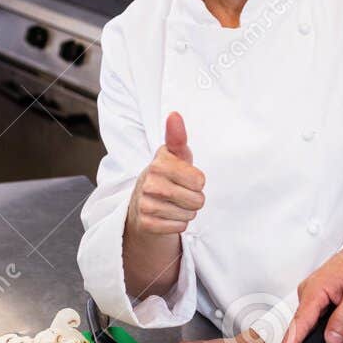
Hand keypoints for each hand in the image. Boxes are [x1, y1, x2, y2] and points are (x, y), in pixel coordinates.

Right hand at [128, 112, 205, 235]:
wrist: (142, 204)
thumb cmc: (166, 176)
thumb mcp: (175, 156)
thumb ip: (177, 137)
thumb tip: (174, 115)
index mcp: (159, 163)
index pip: (200, 181)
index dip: (198, 182)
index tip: (185, 178)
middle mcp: (149, 182)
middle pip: (197, 200)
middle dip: (195, 200)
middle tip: (180, 194)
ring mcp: (145, 204)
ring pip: (189, 215)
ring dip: (186, 212)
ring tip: (173, 204)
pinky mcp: (146, 223)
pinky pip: (179, 227)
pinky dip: (178, 224)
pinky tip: (167, 216)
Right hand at [278, 248, 342, 342]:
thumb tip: (331, 338)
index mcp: (315, 290)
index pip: (300, 321)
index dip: (292, 341)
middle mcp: (310, 295)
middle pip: (314, 333)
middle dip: (339, 334)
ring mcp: (315, 300)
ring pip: (324, 331)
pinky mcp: (321, 305)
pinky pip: (328, 324)